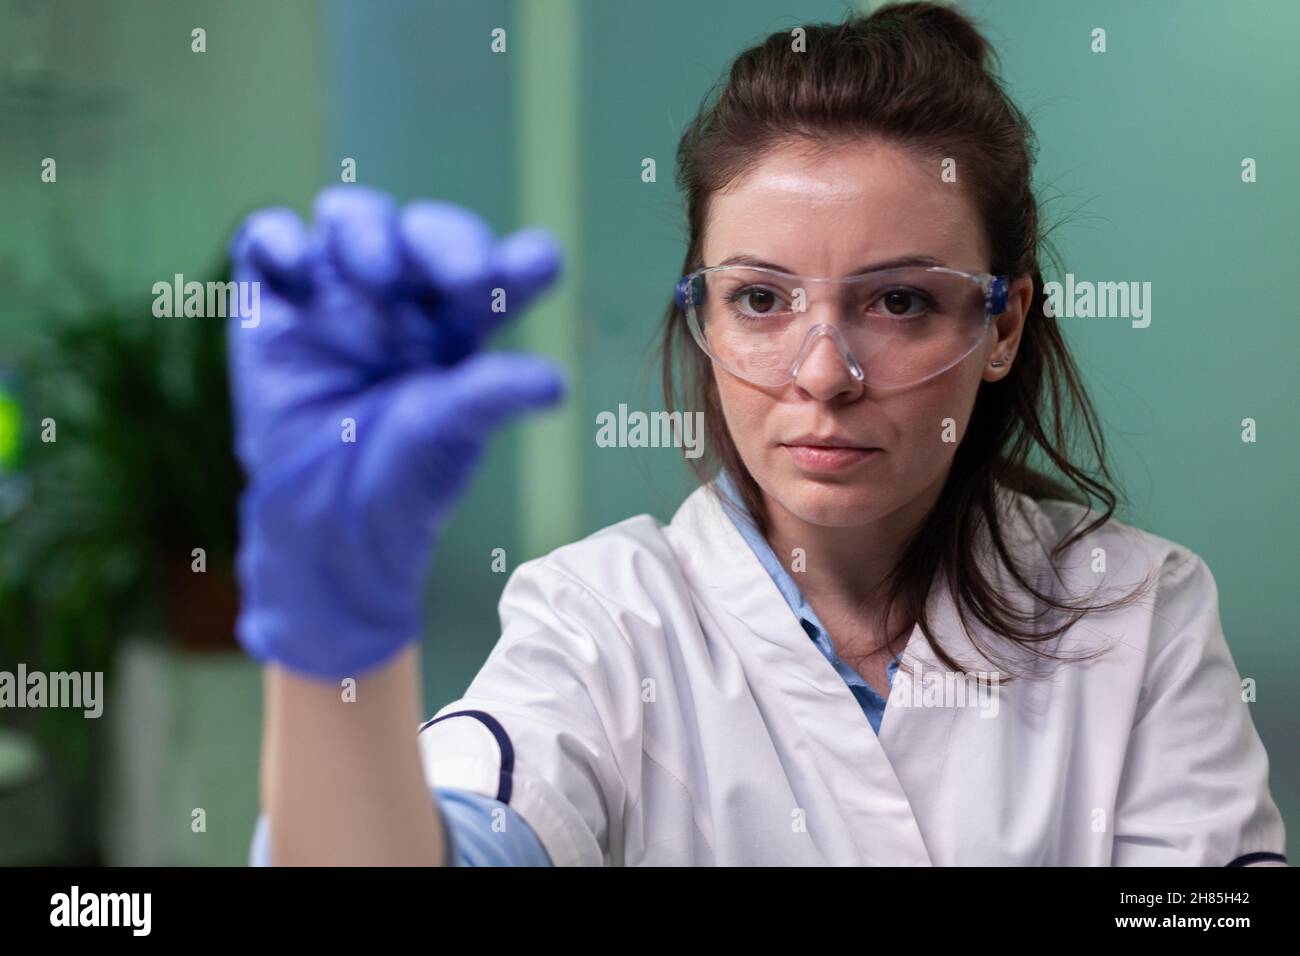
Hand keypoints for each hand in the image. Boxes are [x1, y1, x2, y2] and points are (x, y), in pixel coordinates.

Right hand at [227, 186, 565, 679]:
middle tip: (467, 275)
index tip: (540, 264)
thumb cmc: (403, 478)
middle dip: (448, 240)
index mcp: (463, 321)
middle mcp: (406, 296)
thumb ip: (490, 396)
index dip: (522, 260)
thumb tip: (554, 383)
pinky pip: (266, 239)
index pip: (500, 270)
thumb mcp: (450, 435)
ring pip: (352, 218)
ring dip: (368, 231)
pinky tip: (298, 265)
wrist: (325, 524)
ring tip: (377, 275)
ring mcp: (338, 291)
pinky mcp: (272, 300)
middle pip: (428, 232)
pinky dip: (279, 237)